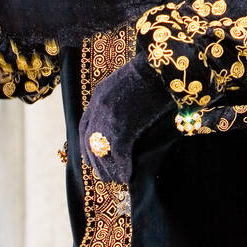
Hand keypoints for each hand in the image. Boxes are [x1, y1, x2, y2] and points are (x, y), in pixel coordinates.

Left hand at [79, 52, 173, 183]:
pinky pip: (119, 155)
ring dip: (109, 169)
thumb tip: (125, 118)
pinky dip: (123, 168)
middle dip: (95, 162)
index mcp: (98, 96)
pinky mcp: (123, 128)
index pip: (84, 127)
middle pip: (89, 143)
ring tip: (117, 179)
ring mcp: (109, 119)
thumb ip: (119, 99)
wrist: (161, 67)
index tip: (91, 158)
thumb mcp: (127, 83)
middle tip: (104, 175)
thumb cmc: (152, 73)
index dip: (86, 145)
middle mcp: (98, 109)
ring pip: (102, 152)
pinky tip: (128, 177)